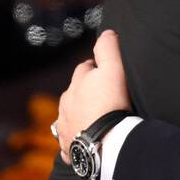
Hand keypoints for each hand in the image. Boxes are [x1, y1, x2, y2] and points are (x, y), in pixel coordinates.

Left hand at [56, 30, 130, 163]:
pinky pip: (71, 141)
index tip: (106, 72)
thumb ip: (108, 48)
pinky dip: (77, 138)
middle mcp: (65, 104)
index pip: (84, 69)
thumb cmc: (112, 103)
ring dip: (80, 114)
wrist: (105, 141)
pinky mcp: (68, 147)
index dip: (96, 68)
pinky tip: (87, 140)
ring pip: (70, 116)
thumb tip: (106, 32)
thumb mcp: (114, 69)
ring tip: (96, 119)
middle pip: (75, 92)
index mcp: (76, 84)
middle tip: (104, 96)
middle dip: (86, 91)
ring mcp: (65, 127)